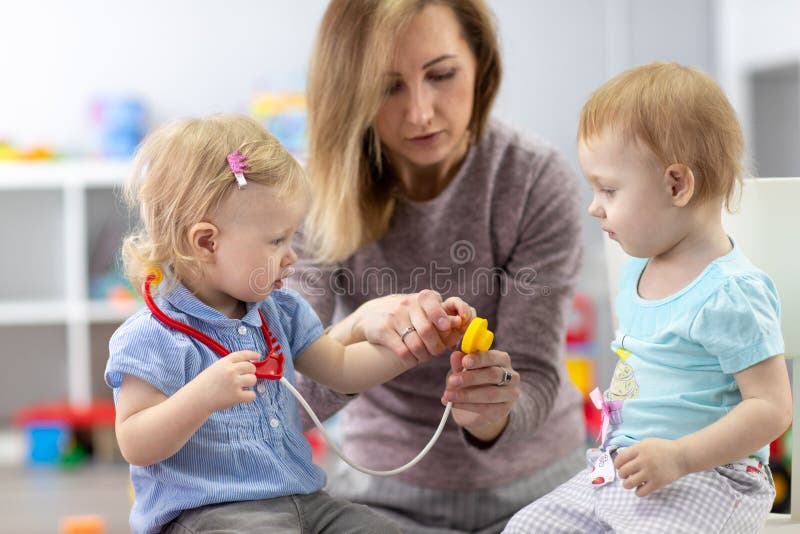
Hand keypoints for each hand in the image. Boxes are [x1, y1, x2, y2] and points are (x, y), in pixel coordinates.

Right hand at [191, 350, 257, 412]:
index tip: (257, 356)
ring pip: (253, 380)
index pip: (243, 354)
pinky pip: (252, 395)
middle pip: (251, 368)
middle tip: (243, 378)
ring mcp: (234, 383)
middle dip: (250, 372)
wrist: (197, 398)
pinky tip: (241, 396)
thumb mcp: (216, 368)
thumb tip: (248, 365)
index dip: (252, 355)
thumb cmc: (205, 384)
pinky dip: (249, 396)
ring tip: (240, 387)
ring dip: (249, 384)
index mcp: (225, 362)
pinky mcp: (236, 396)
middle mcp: (231, 371)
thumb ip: (230, 365)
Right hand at [354, 290, 474, 366]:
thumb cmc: (408, 314)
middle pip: (427, 331)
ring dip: (424, 356)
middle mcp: (407, 304)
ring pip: (416, 344)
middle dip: (436, 347)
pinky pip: (402, 351)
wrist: (372, 315)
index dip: (442, 318)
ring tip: (423, 357)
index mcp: (422, 298)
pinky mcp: (382, 331)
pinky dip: (410, 360)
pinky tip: (411, 359)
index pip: (433, 303)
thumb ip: (443, 315)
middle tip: (436, 352)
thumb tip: (461, 324)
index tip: (447, 329)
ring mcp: (393, 317)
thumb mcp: (424, 309)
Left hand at [441, 349, 518, 441]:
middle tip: (452, 381)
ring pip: (490, 393)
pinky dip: (468, 406)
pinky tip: (454, 404)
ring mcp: (510, 394)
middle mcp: (511, 375)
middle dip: (471, 378)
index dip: (478, 359)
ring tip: (448, 395)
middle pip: (493, 374)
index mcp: (501, 359)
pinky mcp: (505, 410)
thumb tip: (455, 355)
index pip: (493, 356)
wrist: (475, 408)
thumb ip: (460, 364)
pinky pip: (486, 408)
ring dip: (466, 395)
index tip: (464, 362)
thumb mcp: (462, 371)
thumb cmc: (470, 382)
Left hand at [614, 438, 688, 496]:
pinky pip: (641, 492)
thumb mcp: (647, 443)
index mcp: (639, 449)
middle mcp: (643, 460)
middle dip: (622, 475)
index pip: (619, 459)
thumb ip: (634, 450)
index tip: (620, 467)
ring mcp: (650, 472)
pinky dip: (638, 492)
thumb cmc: (663, 448)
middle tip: (627, 475)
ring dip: (627, 484)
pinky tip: (641, 487)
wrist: (682, 456)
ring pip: (628, 484)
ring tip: (632, 482)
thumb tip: (621, 460)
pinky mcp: (657, 483)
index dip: (617, 465)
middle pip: (622, 472)